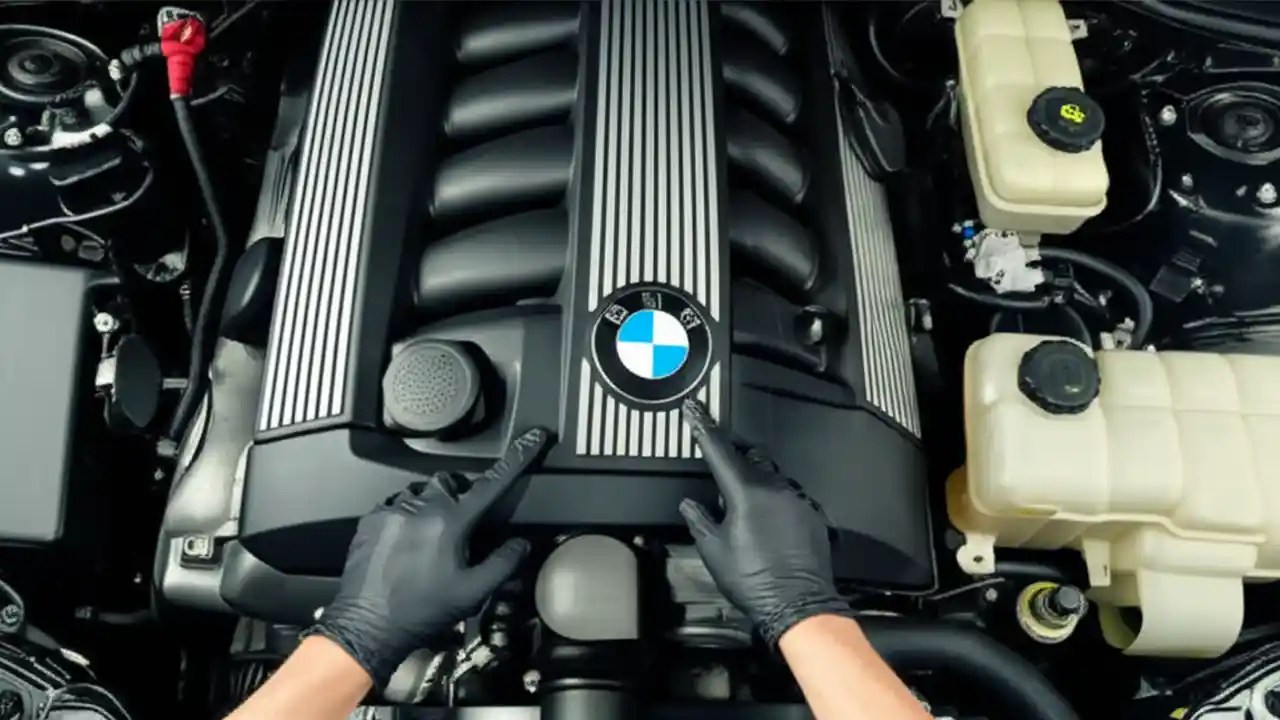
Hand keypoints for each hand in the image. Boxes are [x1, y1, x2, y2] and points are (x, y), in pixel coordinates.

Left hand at [308, 428, 551, 687]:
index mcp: (450, 521)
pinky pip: (396, 504)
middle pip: (451, 483)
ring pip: (422, 492)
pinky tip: (406, 545)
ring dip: (431, 507)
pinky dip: (406, 516)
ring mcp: (392, 510)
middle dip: (460, 497)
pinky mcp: (370, 519)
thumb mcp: (472, 593)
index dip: (517, 458)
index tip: (533, 438)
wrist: (367, 626)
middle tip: (460, 531)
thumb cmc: (421, 611)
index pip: (492, 482)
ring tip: (429, 542)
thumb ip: (502, 563)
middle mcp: (420, 506)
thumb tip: (520, 543)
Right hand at [678, 399, 850, 645]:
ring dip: (754, 483)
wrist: (799, 605)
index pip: (720, 452)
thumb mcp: (714, 551)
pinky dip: (772, 502)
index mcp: (746, 493)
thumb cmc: (754, 580)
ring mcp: (797, 500)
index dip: (704, 429)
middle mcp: (775, 489)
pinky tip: (765, 525)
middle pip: (749, 460)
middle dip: (732, 461)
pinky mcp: (811, 515)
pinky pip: (787, 496)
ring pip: (770, 477)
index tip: (695, 410)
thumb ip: (700, 520)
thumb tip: (689, 504)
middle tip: (718, 477)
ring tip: (741, 511)